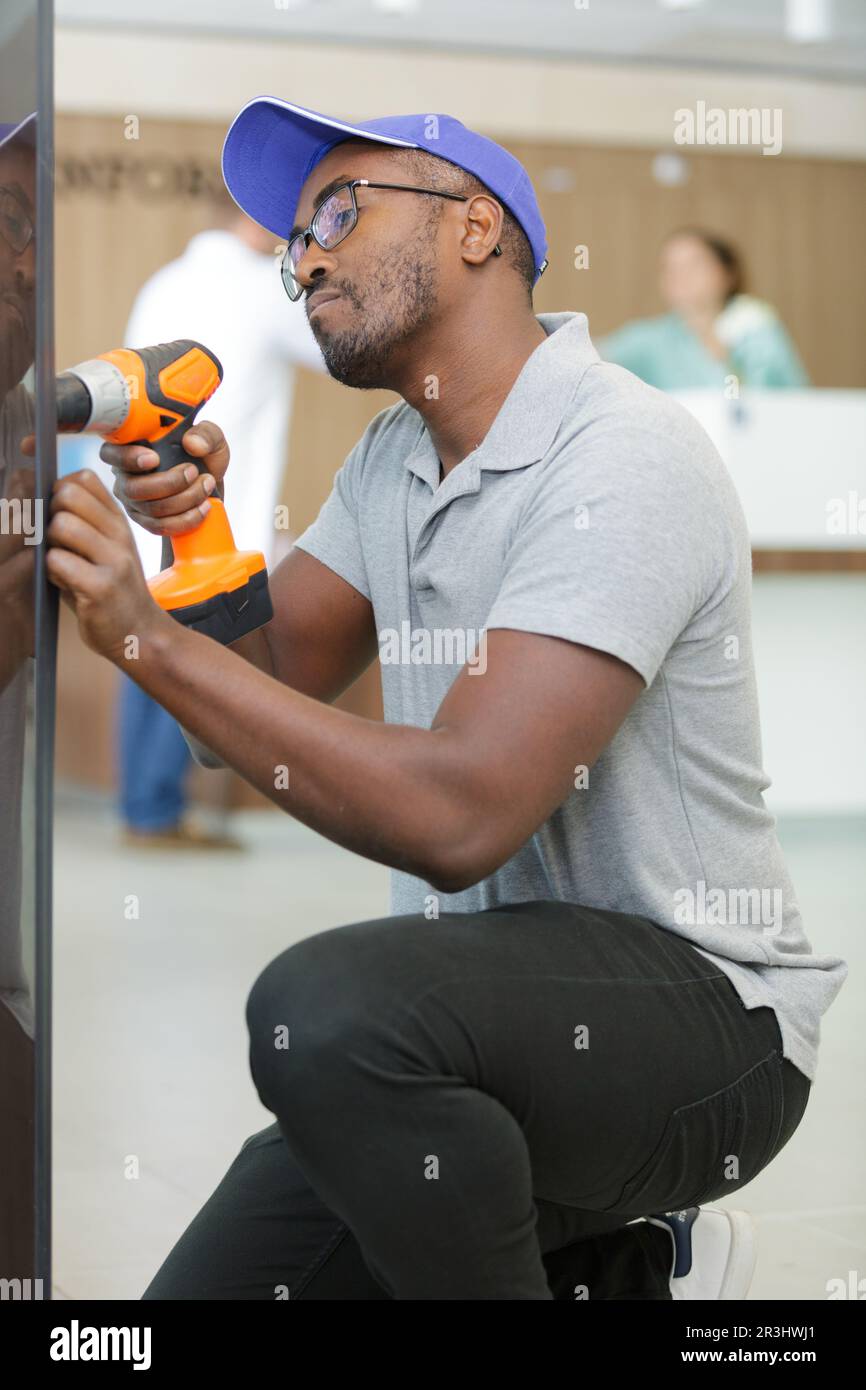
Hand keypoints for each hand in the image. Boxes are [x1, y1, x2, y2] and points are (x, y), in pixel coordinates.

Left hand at [45, 468, 171, 662]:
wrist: (140, 633)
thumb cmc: (113, 590)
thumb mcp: (108, 548)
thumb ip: (84, 522)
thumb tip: (39, 499)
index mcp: (118, 520)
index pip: (83, 478)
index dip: (60, 491)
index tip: (61, 516)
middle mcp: (120, 534)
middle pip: (67, 494)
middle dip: (50, 516)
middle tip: (58, 543)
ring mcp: (114, 560)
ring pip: (61, 525)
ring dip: (50, 545)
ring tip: (63, 565)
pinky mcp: (101, 587)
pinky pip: (57, 562)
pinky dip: (53, 574)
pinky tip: (67, 585)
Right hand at [100, 420, 228, 537]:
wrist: (210, 488)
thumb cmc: (204, 458)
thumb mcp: (212, 439)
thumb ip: (206, 434)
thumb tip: (192, 443)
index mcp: (131, 448)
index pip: (110, 453)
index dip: (128, 458)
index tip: (155, 459)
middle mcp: (125, 476)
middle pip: (133, 488)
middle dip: (169, 483)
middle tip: (194, 472)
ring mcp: (133, 501)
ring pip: (151, 509)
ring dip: (185, 499)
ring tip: (206, 486)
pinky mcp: (146, 521)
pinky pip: (160, 526)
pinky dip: (187, 519)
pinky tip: (203, 507)